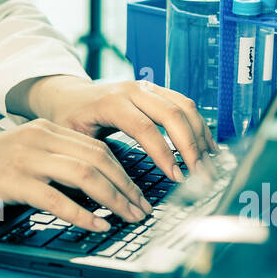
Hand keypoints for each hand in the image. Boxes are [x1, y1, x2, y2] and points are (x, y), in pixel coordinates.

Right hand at [0, 119, 152, 231]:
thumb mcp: (20, 157)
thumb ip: (52, 164)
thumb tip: (93, 188)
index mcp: (44, 130)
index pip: (98, 147)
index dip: (125, 172)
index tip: (140, 195)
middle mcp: (38, 138)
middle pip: (98, 159)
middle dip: (127, 187)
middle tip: (143, 211)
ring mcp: (25, 159)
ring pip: (84, 174)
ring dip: (113, 199)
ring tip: (128, 218)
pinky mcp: (10, 181)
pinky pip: (55, 198)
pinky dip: (81, 213)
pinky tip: (96, 225)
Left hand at [12, 75, 216, 182]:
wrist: (68, 94)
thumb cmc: (69, 119)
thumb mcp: (73, 139)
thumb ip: (93, 158)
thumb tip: (111, 190)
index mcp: (110, 103)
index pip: (145, 128)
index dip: (164, 153)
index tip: (176, 177)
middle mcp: (132, 90)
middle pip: (172, 114)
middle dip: (190, 146)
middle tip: (200, 174)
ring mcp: (147, 87)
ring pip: (183, 106)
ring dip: (200, 135)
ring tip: (208, 163)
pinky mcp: (156, 90)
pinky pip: (184, 103)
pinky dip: (199, 124)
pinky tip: (207, 145)